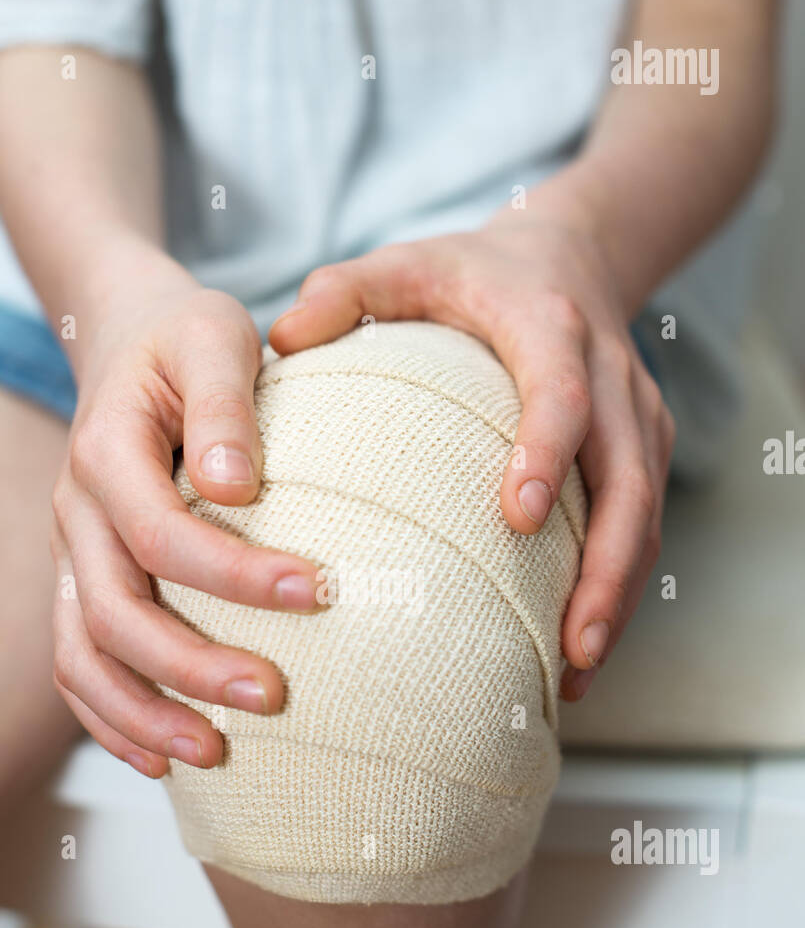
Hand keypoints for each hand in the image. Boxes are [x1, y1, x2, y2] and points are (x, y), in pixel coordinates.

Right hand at [51, 260, 321, 776]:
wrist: (129, 340)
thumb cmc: (187, 339)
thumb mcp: (215, 337)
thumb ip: (227, 402)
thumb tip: (240, 487)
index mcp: (107, 452)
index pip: (163, 534)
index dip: (237, 575)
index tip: (323, 592)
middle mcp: (76, 512)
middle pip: (115, 613)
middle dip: (191, 665)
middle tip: (273, 697)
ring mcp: (73, 554)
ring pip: (82, 655)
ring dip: (143, 712)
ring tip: (214, 753)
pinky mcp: (84, 580)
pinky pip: (76, 664)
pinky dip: (111, 718)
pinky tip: (165, 758)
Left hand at [269, 187, 674, 699]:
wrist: (570, 257)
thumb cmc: (468, 274)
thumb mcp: (403, 262)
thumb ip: (342, 292)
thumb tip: (279, 342)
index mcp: (549, 327)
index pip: (561, 393)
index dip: (547, 453)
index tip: (521, 518)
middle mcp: (611, 375)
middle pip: (629, 481)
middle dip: (606, 566)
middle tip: (571, 644)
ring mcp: (640, 418)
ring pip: (646, 517)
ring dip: (617, 596)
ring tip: (577, 670)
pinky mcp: (647, 449)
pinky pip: (644, 527)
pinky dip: (618, 590)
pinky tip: (578, 652)